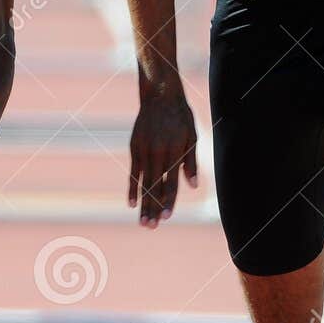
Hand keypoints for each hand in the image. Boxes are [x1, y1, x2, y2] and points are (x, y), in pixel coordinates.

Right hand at [129, 87, 197, 228]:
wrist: (159, 95)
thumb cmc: (180, 117)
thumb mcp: (192, 136)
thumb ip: (190, 162)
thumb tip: (192, 186)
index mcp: (173, 151)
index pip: (170, 182)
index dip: (168, 201)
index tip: (166, 217)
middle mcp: (157, 152)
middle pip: (155, 186)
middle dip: (153, 208)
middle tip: (151, 227)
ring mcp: (143, 149)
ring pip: (143, 182)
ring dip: (142, 203)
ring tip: (142, 222)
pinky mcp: (134, 146)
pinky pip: (133, 171)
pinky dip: (132, 187)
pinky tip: (131, 202)